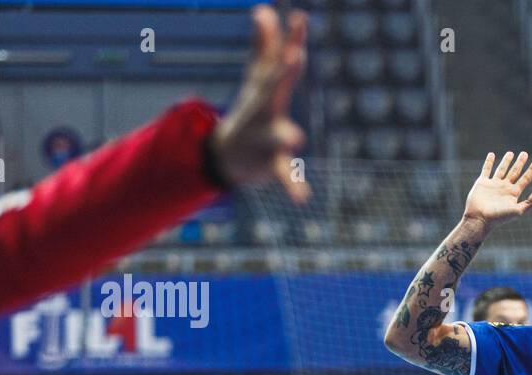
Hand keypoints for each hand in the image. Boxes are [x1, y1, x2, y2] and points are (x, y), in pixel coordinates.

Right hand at [210, 5, 308, 201]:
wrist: (228, 156)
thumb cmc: (251, 114)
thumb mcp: (257, 82)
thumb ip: (264, 47)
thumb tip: (263, 10)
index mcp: (266, 91)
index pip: (280, 61)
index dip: (291, 39)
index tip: (302, 17)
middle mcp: (263, 110)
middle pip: (273, 88)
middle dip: (283, 72)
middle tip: (296, 55)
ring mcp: (264, 136)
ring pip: (276, 134)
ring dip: (284, 135)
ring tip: (296, 138)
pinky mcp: (269, 163)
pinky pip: (281, 174)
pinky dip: (292, 185)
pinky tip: (303, 198)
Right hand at [463, 151, 531, 229]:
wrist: (479, 219)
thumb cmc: (498, 217)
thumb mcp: (516, 211)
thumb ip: (529, 203)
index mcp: (513, 193)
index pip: (525, 179)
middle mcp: (505, 187)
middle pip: (515, 172)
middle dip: (520, 163)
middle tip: (524, 153)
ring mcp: (493, 184)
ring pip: (501, 169)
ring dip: (506, 161)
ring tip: (511, 153)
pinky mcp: (482, 183)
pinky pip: (486, 169)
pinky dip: (489, 162)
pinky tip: (491, 155)